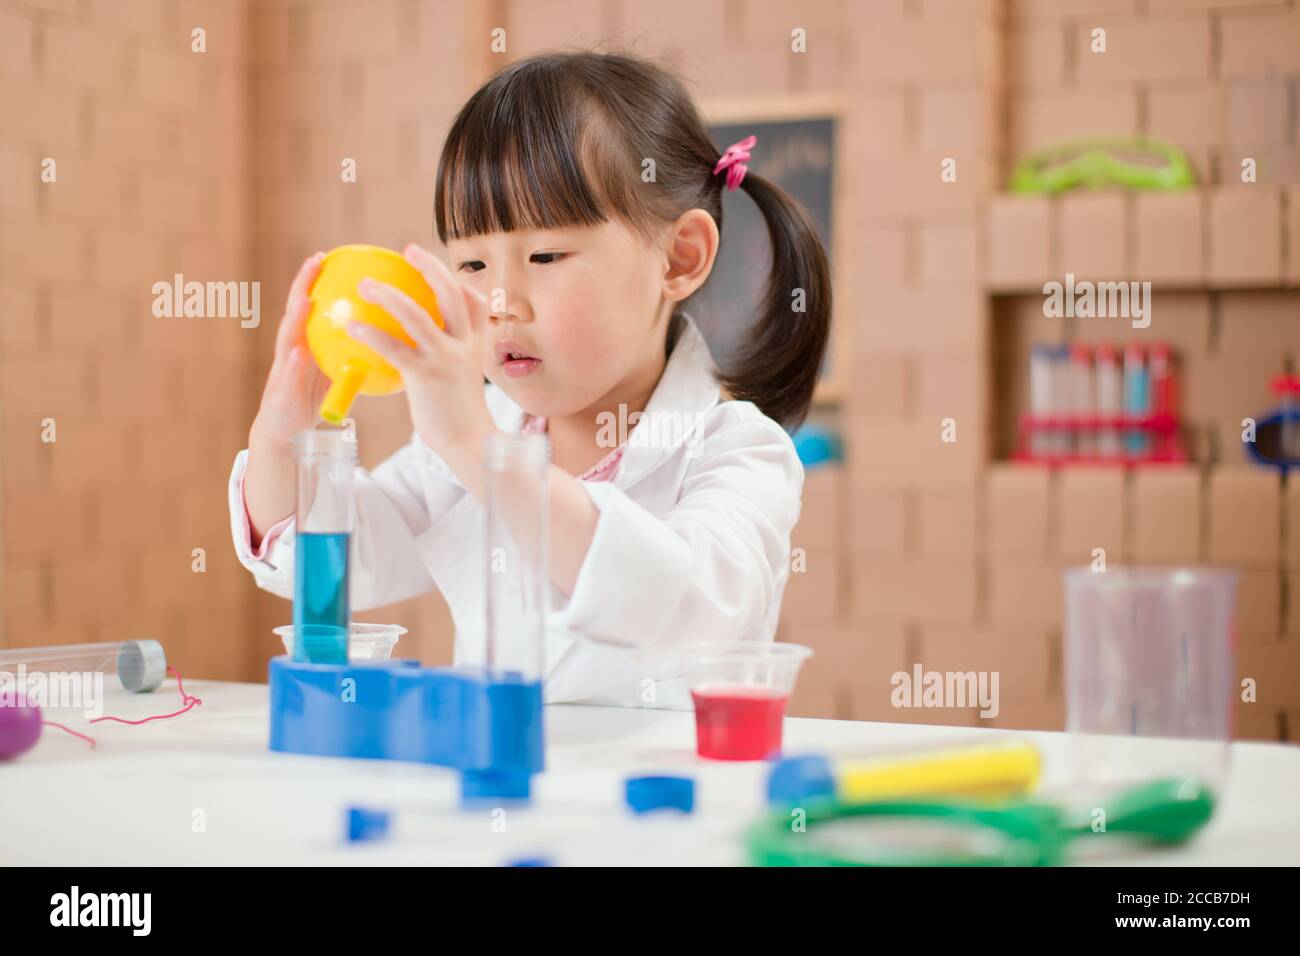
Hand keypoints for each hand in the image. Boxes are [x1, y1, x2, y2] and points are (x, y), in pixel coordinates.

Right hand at [250, 252, 331, 448]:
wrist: (286, 429)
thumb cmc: (310, 396)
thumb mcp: (334, 370)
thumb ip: (349, 352)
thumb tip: (385, 339)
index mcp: (303, 340)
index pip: (308, 305)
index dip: (314, 280)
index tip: (324, 256)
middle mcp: (289, 347)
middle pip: (295, 310)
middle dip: (302, 284)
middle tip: (315, 261)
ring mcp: (281, 367)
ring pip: (286, 337)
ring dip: (295, 317)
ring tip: (306, 299)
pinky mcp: (279, 390)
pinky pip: (286, 375)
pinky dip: (291, 364)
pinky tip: (297, 353)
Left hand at [349, 243, 496, 467]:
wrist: (470, 443)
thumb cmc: (460, 419)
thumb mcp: (461, 382)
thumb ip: (448, 362)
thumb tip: (425, 353)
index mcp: (474, 346)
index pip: (474, 303)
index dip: (459, 280)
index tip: (441, 268)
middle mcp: (464, 346)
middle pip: (450, 294)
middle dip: (430, 267)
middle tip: (409, 250)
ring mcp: (446, 358)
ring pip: (417, 314)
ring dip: (389, 294)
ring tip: (366, 284)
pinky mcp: (426, 375)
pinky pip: (394, 347)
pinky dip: (371, 333)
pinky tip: (352, 327)